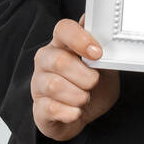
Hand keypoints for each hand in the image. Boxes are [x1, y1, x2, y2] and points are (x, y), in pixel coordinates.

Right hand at [31, 14, 119, 141]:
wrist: (87, 114)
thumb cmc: (94, 85)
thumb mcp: (105, 66)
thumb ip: (104, 50)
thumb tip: (105, 29)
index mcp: (62, 44)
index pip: (63, 29)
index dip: (79, 39)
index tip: (97, 53)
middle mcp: (46, 61)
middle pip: (59, 60)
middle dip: (84, 75)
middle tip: (95, 82)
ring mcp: (38, 84)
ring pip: (54, 86)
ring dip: (78, 95)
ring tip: (85, 98)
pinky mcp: (38, 108)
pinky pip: (51, 109)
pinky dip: (70, 112)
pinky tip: (76, 111)